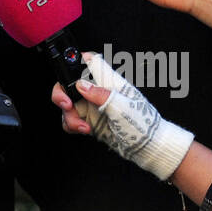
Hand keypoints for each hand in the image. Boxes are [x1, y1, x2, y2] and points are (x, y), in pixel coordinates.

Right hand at [51, 52, 193, 180]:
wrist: (149, 148)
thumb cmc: (144, 124)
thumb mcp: (122, 107)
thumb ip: (100, 94)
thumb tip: (81, 85)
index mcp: (108, 81)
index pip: (89, 62)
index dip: (75, 62)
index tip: (66, 72)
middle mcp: (98, 92)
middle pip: (70, 84)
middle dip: (62, 94)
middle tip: (66, 105)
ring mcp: (93, 107)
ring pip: (68, 105)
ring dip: (69, 116)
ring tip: (82, 126)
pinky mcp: (90, 121)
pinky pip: (72, 120)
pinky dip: (73, 126)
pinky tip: (85, 130)